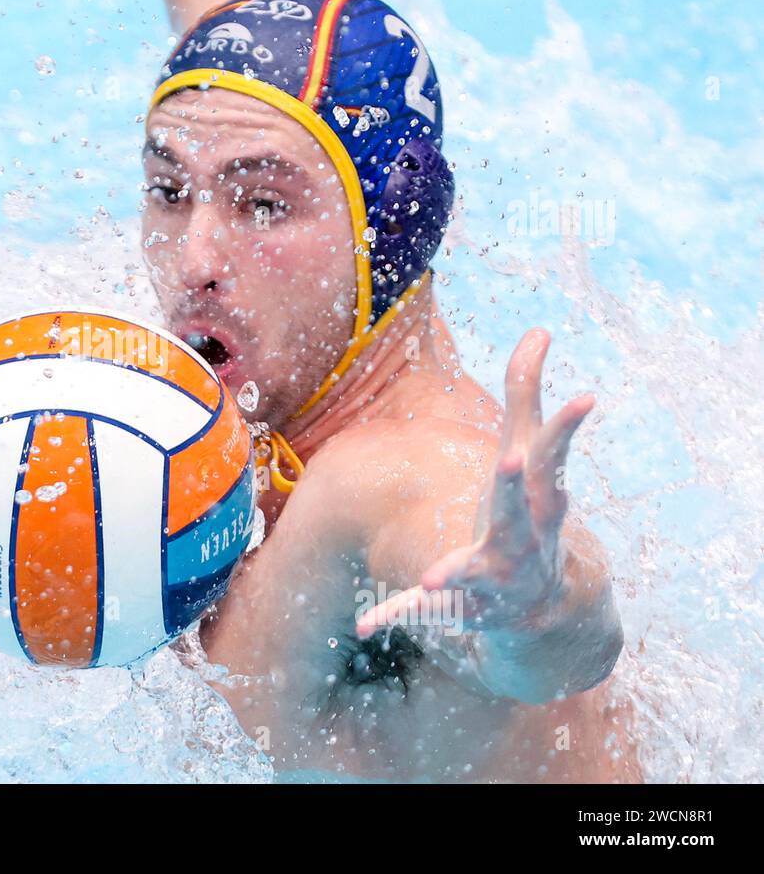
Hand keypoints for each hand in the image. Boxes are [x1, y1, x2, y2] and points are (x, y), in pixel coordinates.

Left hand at [356, 329, 591, 636]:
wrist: (547, 605)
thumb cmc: (532, 511)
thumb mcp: (526, 455)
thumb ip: (526, 394)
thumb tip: (540, 329)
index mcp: (538, 495)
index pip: (554, 452)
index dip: (568, 425)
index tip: (586, 397)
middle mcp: (525, 535)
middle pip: (522, 510)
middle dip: (517, 487)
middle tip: (512, 460)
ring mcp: (497, 575)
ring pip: (476, 573)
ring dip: (457, 572)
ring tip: (434, 576)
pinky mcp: (464, 606)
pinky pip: (426, 613)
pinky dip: (396, 616)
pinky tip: (364, 623)